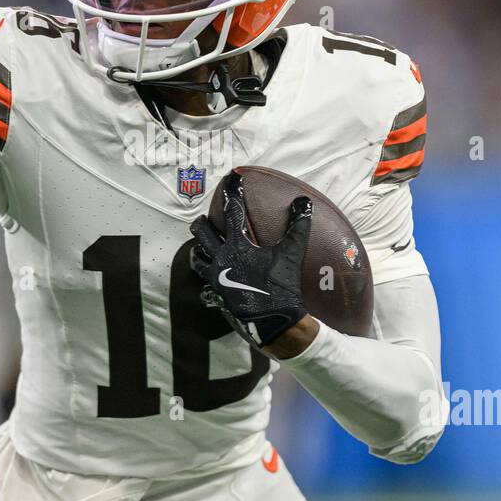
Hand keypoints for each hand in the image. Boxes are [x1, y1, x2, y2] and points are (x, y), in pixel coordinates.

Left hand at [189, 170, 312, 349]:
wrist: (274, 320)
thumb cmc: (282, 284)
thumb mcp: (292, 254)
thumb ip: (298, 227)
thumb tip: (304, 202)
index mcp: (237, 246)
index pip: (232, 212)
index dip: (232, 193)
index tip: (231, 180)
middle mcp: (221, 259)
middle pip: (202, 233)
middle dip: (202, 223)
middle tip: (204, 219)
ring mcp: (216, 278)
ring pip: (197, 259)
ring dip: (199, 251)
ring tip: (201, 248)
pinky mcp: (217, 295)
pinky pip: (205, 286)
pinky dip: (206, 282)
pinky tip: (211, 281)